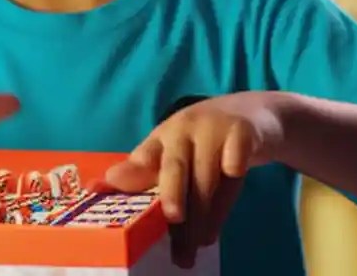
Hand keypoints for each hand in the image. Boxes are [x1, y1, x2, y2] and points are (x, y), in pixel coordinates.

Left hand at [102, 92, 289, 268]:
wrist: (255, 116)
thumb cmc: (205, 143)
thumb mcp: (176, 155)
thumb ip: (145, 174)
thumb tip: (101, 186)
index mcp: (163, 138)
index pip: (143, 158)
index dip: (130, 176)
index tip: (110, 190)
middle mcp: (183, 130)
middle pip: (174, 167)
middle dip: (172, 195)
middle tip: (173, 220)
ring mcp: (213, 129)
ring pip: (207, 174)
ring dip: (206, 211)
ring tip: (202, 241)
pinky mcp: (243, 132)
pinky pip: (235, 159)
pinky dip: (232, 175)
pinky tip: (231, 186)